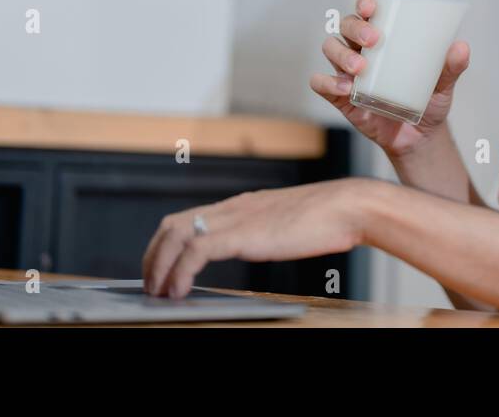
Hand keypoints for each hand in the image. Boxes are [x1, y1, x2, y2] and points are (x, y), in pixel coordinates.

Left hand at [141, 179, 368, 298]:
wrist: (348, 207)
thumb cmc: (329, 218)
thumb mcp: (287, 223)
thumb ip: (267, 230)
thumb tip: (264, 243)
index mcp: (243, 205)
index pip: (189, 217)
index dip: (167, 244)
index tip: (161, 268)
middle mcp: (233, 208)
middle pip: (172, 224)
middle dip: (153, 255)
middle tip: (150, 284)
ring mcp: (235, 218)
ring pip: (175, 234)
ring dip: (159, 265)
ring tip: (158, 292)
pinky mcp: (242, 234)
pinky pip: (195, 251)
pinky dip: (179, 272)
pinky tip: (180, 290)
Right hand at [309, 0, 468, 159]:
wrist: (420, 136)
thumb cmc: (429, 100)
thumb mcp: (444, 83)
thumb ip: (452, 67)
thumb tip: (461, 47)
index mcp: (385, 37)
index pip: (367, 11)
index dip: (364, 3)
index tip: (371, 6)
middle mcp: (362, 49)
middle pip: (345, 25)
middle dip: (355, 27)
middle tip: (374, 40)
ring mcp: (348, 72)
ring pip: (330, 48)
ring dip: (341, 54)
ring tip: (360, 68)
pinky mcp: (340, 96)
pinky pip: (320, 83)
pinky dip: (328, 82)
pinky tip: (346, 88)